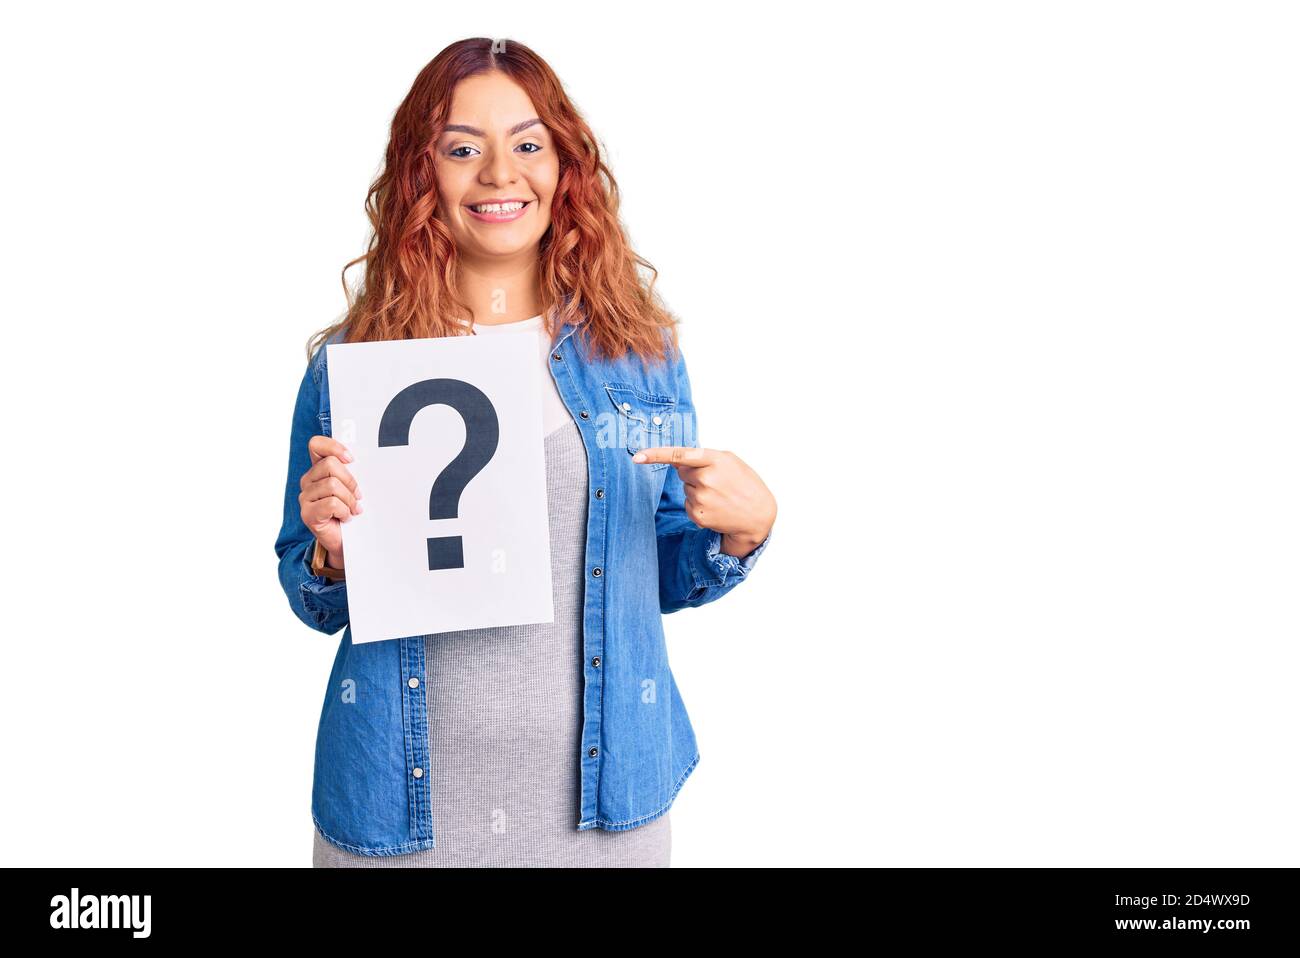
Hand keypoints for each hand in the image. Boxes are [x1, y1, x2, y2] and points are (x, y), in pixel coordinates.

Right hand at [299, 435, 362, 567]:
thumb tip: (370, 461)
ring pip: (332, 484)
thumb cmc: (351, 511)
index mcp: (318, 469)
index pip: (316, 445)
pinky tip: (346, 517)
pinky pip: (331, 503)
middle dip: (350, 481)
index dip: (333, 447)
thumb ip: (353, 473)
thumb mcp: (353, 488)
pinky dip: (344, 511)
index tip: (351, 459)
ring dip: (349, 499)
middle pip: (330, 465)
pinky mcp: (307, 513)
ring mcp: (305, 497)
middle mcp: (308, 480)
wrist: (346, 540)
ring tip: (353, 509)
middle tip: (358, 496)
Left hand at [632, 446, 775, 556]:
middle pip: (682, 472)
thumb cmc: (744, 483)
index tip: (637, 456)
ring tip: (719, 495)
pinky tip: (716, 507)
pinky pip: (687, 504)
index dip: (656, 455)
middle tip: (717, 481)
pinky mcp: (698, 515)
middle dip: (694, 474)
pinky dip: (698, 505)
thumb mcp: (730, 461)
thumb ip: (703, 456)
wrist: (758, 515)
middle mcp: (706, 479)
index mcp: (714, 460)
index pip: (679, 455)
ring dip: (697, 490)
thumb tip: (676, 463)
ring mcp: (701, 499)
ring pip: (685, 489)